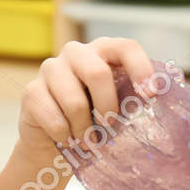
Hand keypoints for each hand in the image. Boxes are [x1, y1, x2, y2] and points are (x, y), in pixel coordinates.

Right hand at [17, 37, 154, 167]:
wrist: (53, 142)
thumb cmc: (92, 121)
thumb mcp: (117, 108)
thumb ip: (132, 101)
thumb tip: (157, 106)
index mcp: (103, 52)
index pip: (125, 47)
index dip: (140, 68)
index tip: (150, 95)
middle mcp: (76, 53)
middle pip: (97, 73)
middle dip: (107, 106)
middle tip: (109, 126)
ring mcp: (50, 69)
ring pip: (74, 101)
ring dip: (84, 129)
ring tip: (87, 141)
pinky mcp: (31, 91)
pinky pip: (54, 118)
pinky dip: (64, 135)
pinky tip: (65, 138)